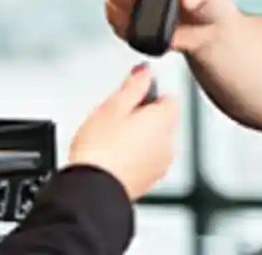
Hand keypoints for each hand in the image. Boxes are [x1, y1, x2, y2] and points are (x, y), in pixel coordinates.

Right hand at [67, 65, 179, 200]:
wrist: (92, 189)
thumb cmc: (100, 149)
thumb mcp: (113, 106)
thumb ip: (134, 85)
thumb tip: (145, 71)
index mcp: (163, 120)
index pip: (169, 98)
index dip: (150, 94)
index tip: (132, 96)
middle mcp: (168, 143)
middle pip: (163, 121)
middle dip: (143, 117)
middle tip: (116, 119)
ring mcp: (160, 165)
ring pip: (155, 142)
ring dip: (139, 139)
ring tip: (111, 140)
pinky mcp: (148, 181)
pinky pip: (146, 162)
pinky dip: (135, 158)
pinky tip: (114, 158)